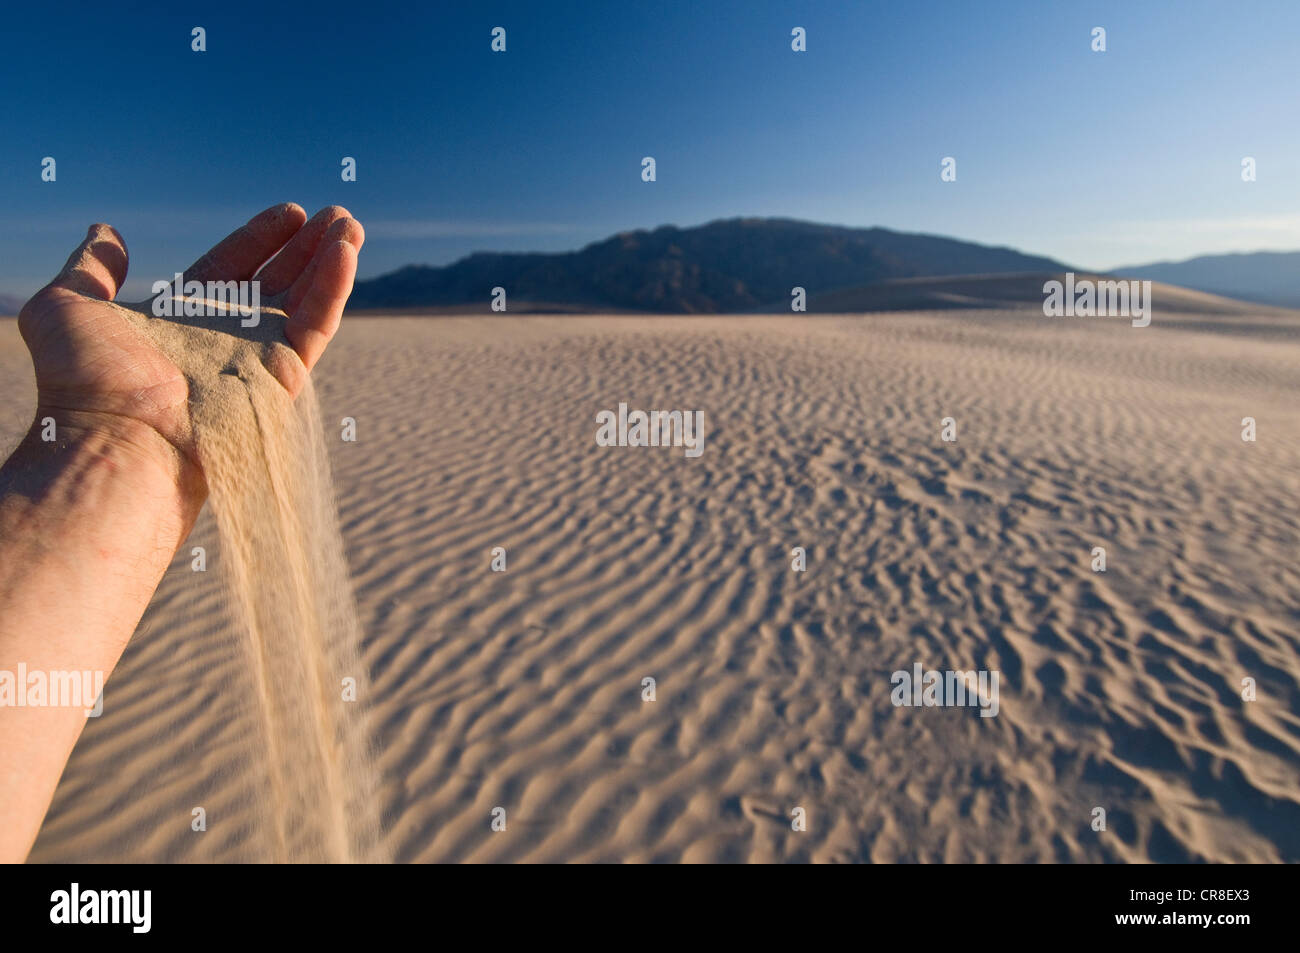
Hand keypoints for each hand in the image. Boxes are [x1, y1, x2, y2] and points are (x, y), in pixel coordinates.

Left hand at [16, 203, 363, 506]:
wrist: (116, 436)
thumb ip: (91, 266)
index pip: (234, 266)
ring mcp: (259, 357)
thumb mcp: (70, 305)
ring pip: (307, 299)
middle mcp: (226, 335)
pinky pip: (317, 324)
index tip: (292, 211)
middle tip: (338, 213)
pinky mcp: (285, 374)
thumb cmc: (85, 380)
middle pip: (279, 280)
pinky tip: (345, 252)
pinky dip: (333, 287)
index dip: (262, 238)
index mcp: (184, 316)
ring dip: (332, 260)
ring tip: (352, 225)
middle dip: (308, 246)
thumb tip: (104, 230)